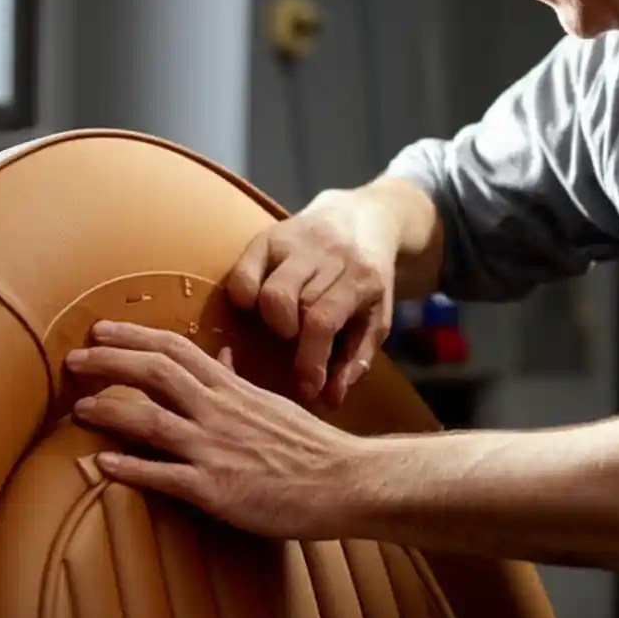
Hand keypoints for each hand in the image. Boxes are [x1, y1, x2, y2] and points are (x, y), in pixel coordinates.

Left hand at [65, 320, 370, 539]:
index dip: (132, 336)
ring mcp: (216, 449)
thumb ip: (237, 378)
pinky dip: (130, 468)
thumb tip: (217, 354)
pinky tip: (102, 464)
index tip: (100, 330)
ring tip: (77, 409)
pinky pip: (164, 476)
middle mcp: (219, 411)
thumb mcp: (271, 401)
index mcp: (232, 388)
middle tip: (73, 360)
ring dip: (108, 411)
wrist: (343, 481)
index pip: (175, 348)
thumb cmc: (307, 445)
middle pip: (155, 373)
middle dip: (108, 362)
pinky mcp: (217, 489)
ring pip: (151, 420)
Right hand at [226, 190, 398, 405]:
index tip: (307, 388)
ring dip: (269, 319)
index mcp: (361, 276)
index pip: (323, 320)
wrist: (363, 218)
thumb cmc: (368, 281)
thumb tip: (329, 400)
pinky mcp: (268, 235)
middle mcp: (327, 254)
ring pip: (267, 289)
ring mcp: (295, 241)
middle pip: (291, 304)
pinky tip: (258, 307)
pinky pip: (242, 272)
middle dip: (290, 338)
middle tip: (295, 346)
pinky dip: (244, 296)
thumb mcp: (376, 319)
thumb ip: (355, 360)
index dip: (309, 360)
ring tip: (282, 326)